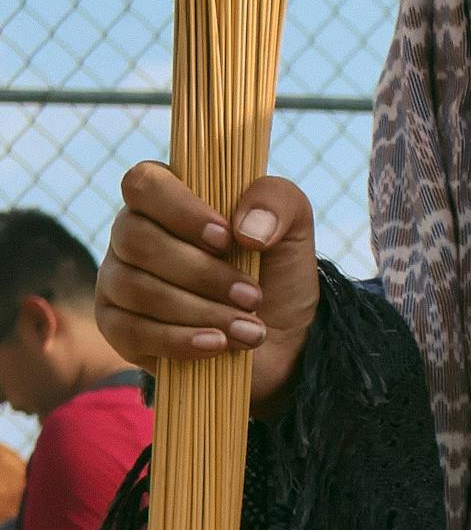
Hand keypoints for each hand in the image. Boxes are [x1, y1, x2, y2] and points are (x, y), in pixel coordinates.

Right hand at [98, 163, 319, 416]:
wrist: (283, 341)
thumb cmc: (276, 275)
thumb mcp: (293, 228)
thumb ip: (278, 201)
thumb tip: (244, 229)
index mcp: (164, 199)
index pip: (143, 184)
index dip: (181, 210)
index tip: (226, 239)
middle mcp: (131, 236)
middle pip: (137, 240)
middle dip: (202, 273)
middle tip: (253, 297)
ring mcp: (118, 281)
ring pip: (137, 288)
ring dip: (202, 312)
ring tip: (251, 330)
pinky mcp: (118, 328)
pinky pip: (130, 332)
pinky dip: (179, 340)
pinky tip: (217, 344)